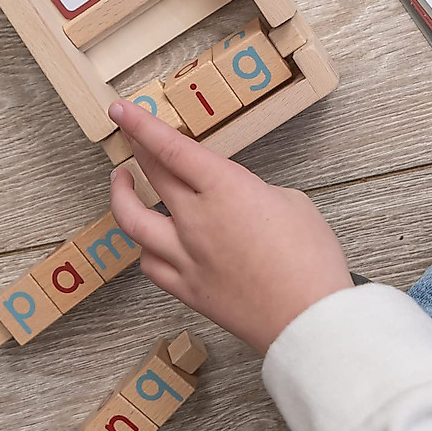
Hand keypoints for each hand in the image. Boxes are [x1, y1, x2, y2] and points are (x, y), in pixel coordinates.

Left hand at [108, 101, 352, 354]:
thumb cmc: (309, 260)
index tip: (122, 110)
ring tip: (122, 182)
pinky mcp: (187, 289)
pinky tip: (149, 238)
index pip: (170, 148)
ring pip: (132, 221)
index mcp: (224, 188)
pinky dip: (145, 246)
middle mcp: (195, 219)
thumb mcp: (292, 202)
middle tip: (130, 135)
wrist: (308, 320)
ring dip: (122, 196)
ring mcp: (185, 256)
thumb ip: (254, 192)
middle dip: (135, 149)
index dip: (141, 125)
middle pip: (150, 175)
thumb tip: (239, 199)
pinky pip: (150, 263)